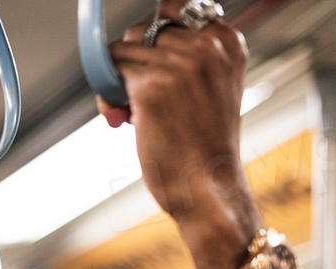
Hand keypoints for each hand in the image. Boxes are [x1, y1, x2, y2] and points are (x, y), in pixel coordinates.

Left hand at [102, 0, 260, 268]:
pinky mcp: (149, 84)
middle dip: (134, 61)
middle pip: (144, 30)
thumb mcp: (210, 86)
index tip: (150, 60)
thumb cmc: (203, 144)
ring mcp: (177, 62)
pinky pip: (109, 73)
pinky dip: (107, 96)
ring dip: (118, 81)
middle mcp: (205, 44)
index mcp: (227, 41)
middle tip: (139, 96)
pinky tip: (123, 121)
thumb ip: (186, 59)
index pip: (178, 8)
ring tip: (132, 113)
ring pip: (122, 50)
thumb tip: (133, 43)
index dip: (155, 37)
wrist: (205, 184)